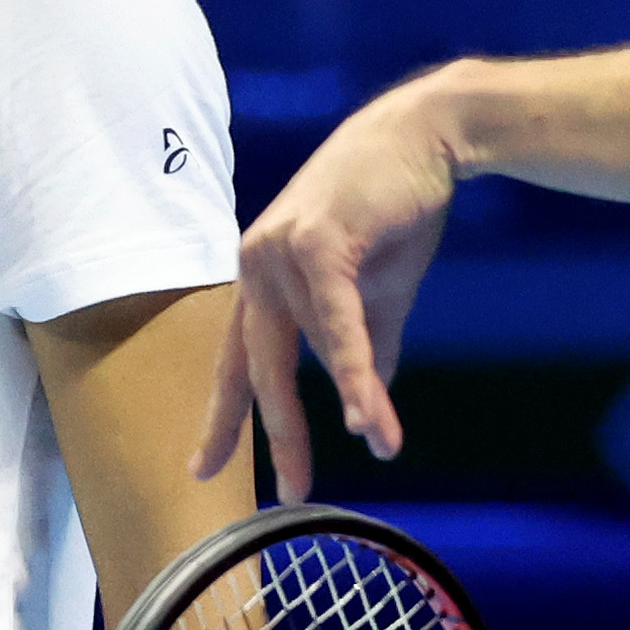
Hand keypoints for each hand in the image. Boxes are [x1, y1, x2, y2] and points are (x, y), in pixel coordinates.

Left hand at [195, 69, 470, 499]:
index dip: (222, 417)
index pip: (234, 361)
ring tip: (379, 443)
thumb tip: (368, 417)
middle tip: (288, 491)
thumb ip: (365, 352)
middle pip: (257, 367)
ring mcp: (279, 251)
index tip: (203, 469)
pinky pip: (335, 323)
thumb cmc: (394, 210)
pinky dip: (355, 370)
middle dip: (275, 432)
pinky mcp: (317, 241)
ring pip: (311, 349)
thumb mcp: (376, 297)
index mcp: (261, 280)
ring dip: (352, 398)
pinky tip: (368, 415)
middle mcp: (256, 266)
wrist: (426, 139)